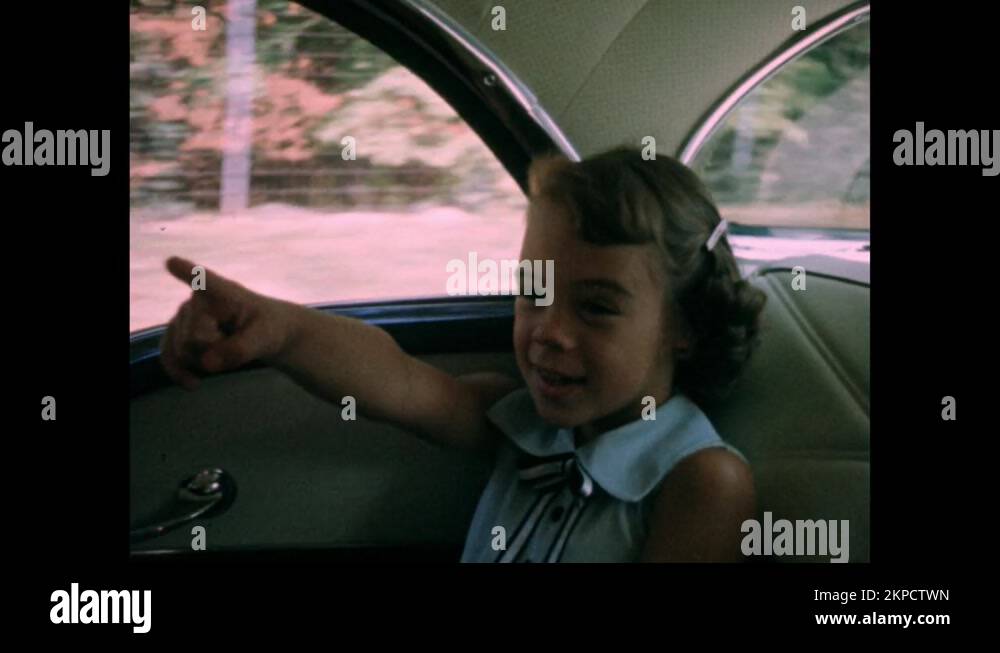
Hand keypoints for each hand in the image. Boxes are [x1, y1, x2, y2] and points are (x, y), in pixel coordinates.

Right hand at [159, 256, 295, 389]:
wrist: (265, 335)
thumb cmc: (269, 328)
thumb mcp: (265, 338)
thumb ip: (240, 349)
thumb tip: (206, 364)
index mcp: (221, 291)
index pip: (203, 281)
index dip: (187, 274)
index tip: (173, 263)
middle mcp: (195, 299)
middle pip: (192, 339)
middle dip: (213, 351)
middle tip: (237, 343)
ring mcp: (183, 317)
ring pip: (182, 351)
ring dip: (203, 362)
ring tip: (227, 353)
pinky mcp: (177, 335)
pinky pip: (168, 356)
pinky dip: (178, 372)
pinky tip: (194, 385)